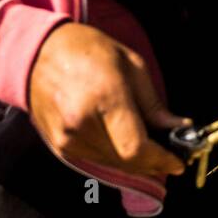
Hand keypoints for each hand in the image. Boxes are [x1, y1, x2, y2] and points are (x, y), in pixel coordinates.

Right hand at [28, 23, 188, 176]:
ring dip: (136, 164)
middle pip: (126, 162)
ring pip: (112, 165)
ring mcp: (66, 138)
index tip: (178, 163)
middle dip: (154, 164)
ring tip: (153, 150)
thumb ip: (154, 106)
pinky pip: (96, 161)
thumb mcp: (133, 66)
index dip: (161, 160)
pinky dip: (116, 158)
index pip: (136, 148)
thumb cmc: (90, 52)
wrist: (38, 53)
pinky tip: (128, 147)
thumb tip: (179, 129)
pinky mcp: (59, 147)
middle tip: (172, 157)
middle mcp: (82, 124)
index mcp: (105, 98)